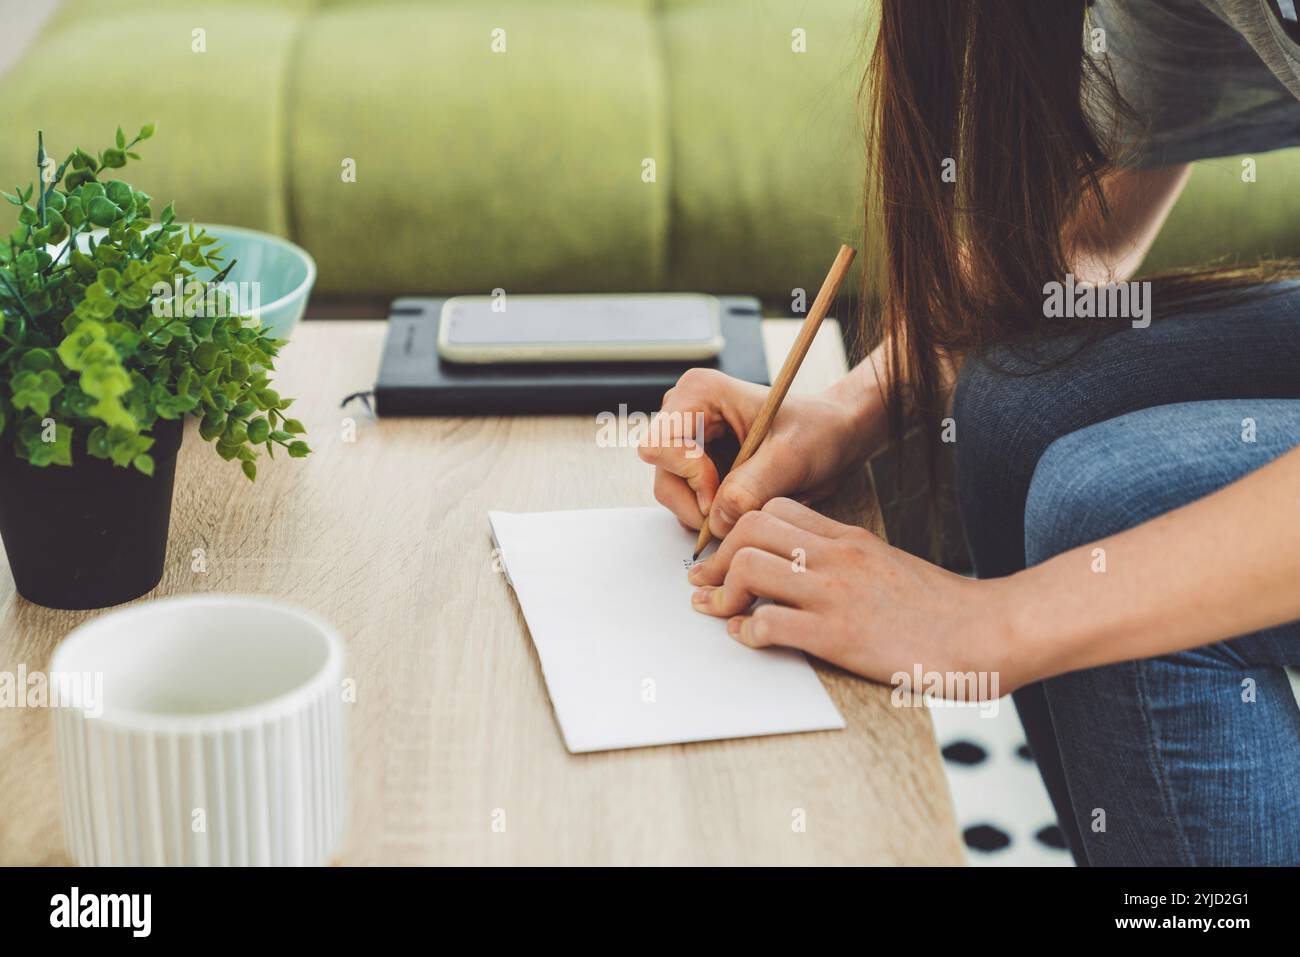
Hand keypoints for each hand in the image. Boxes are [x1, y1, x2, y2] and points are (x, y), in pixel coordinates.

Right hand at [636, 367, 871, 537]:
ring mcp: (689, 440)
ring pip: (673, 493)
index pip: (659, 445)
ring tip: (749, 502)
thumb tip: (716, 520)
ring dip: (707, 511)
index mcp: (700, 392)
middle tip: (738, 510)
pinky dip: (713, 513)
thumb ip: (753, 486)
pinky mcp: (697, 464)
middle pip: (663, 475)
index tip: (723, 492)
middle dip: (697, 502)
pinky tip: (745, 501)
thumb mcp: (793, 457)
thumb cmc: (820, 431)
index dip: (688, 476)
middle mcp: (686, 413)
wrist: (835, 437)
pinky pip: (688, 502)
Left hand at [686, 498, 1026, 696]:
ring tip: (722, 614)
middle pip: (750, 528)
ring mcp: (836, 593)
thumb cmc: (944, 609)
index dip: (739, 531)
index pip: (775, 509)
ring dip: (724, 594)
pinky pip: (770, 622)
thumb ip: (850, 562)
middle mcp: (837, 556)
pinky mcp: (838, 634)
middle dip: (717, 558)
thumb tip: (811, 575)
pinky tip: (751, 639)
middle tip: (706, 586)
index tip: (728, 557)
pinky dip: (748, 632)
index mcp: (849, 539)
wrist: (989, 630)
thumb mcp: (891, 567)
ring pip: (751, 566)